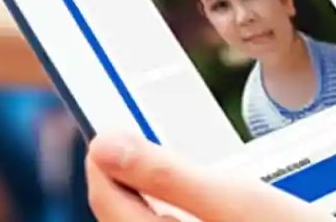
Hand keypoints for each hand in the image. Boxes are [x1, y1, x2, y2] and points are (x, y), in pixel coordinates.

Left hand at [85, 132, 333, 220]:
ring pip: (156, 221)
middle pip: (128, 214)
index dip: (104, 157)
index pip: (106, 197)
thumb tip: (106, 145)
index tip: (109, 123)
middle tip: (131, 136)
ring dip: (153, 193)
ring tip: (162, 162)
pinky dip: (181, 209)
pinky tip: (203, 199)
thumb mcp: (231, 199)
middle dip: (126, 175)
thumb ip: (166, 174)